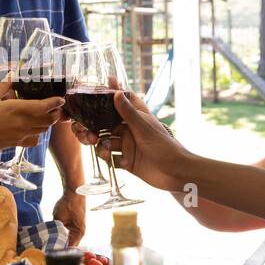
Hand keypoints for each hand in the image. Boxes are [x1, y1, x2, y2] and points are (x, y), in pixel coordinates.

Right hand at [0, 81, 64, 169]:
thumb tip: (13, 76)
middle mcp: (22, 123)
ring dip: (48, 122)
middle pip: (48, 120)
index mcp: (16, 109)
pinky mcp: (16, 144)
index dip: (55, 102)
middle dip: (55, 112)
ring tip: (45, 115)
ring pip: (43, 130)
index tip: (60, 98)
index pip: (44, 106)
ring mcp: (20, 135)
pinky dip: (38, 135)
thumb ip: (4, 86)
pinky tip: (32, 129)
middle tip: (55, 106)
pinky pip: (34, 140)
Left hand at [53, 189, 85, 246]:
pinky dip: (61, 234)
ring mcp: (78, 228)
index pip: (69, 247)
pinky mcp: (75, 224)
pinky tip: (53, 235)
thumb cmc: (69, 203)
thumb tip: (50, 238)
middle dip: (59, 246)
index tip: (50, 251)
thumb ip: (56, 230)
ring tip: (49, 243)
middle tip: (47, 248)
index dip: (60, 250)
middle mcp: (80, 233)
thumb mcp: (59, 218)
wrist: (74, 191)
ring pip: (68, 239)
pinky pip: (68, 233)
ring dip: (60, 240)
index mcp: (79, 233)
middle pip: (69, 244)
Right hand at [71, 92, 185, 191]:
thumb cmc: (165, 146)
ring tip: (105, 152)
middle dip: (93, 128)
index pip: (118, 101)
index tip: (92, 91)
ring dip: (101, 146)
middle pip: (104, 123)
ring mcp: (127, 145)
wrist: (175, 173)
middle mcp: (129, 129)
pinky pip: (110, 158)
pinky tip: (119, 162)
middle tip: (88, 134)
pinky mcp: (126, 160)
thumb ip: (128, 112)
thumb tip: (116, 92)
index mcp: (135, 116)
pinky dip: (110, 159)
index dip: (106, 95)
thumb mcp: (144, 127)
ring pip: (104, 141)